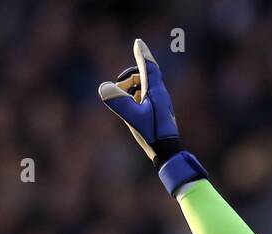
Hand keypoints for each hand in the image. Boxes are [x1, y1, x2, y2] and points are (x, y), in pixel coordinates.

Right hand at [98, 38, 179, 165]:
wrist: (167, 152)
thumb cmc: (152, 135)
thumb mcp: (132, 117)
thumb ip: (118, 101)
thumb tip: (104, 87)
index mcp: (156, 91)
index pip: (148, 66)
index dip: (142, 54)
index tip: (138, 42)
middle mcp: (160, 94)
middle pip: (143, 75)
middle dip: (129, 77)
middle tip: (117, 84)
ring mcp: (160, 102)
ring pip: (143, 86)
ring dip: (130, 89)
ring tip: (124, 102)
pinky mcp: (159, 111)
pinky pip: (145, 97)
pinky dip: (135, 98)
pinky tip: (132, 111)